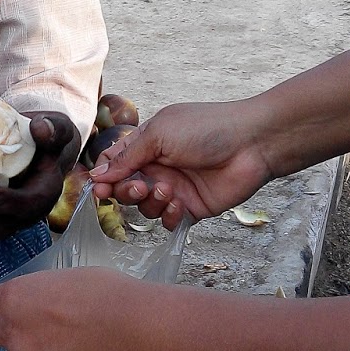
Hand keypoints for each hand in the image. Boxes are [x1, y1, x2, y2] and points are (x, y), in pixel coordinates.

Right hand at [91, 100, 273, 228]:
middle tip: (139, 188)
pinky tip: (179, 204)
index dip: (104, 178)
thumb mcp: (158, 134)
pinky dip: (169, 216)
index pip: (114, 164)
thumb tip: (97, 175)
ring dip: (151, 203)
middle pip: (126, 190)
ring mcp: (175, 189)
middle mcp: (158, 168)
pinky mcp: (192, 207)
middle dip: (126, 192)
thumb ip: (126, 157)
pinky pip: (168, 222)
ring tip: (168, 190)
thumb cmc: (206, 129)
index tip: (100, 188)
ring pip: (145, 208)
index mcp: (147, 145)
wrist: (252, 144)